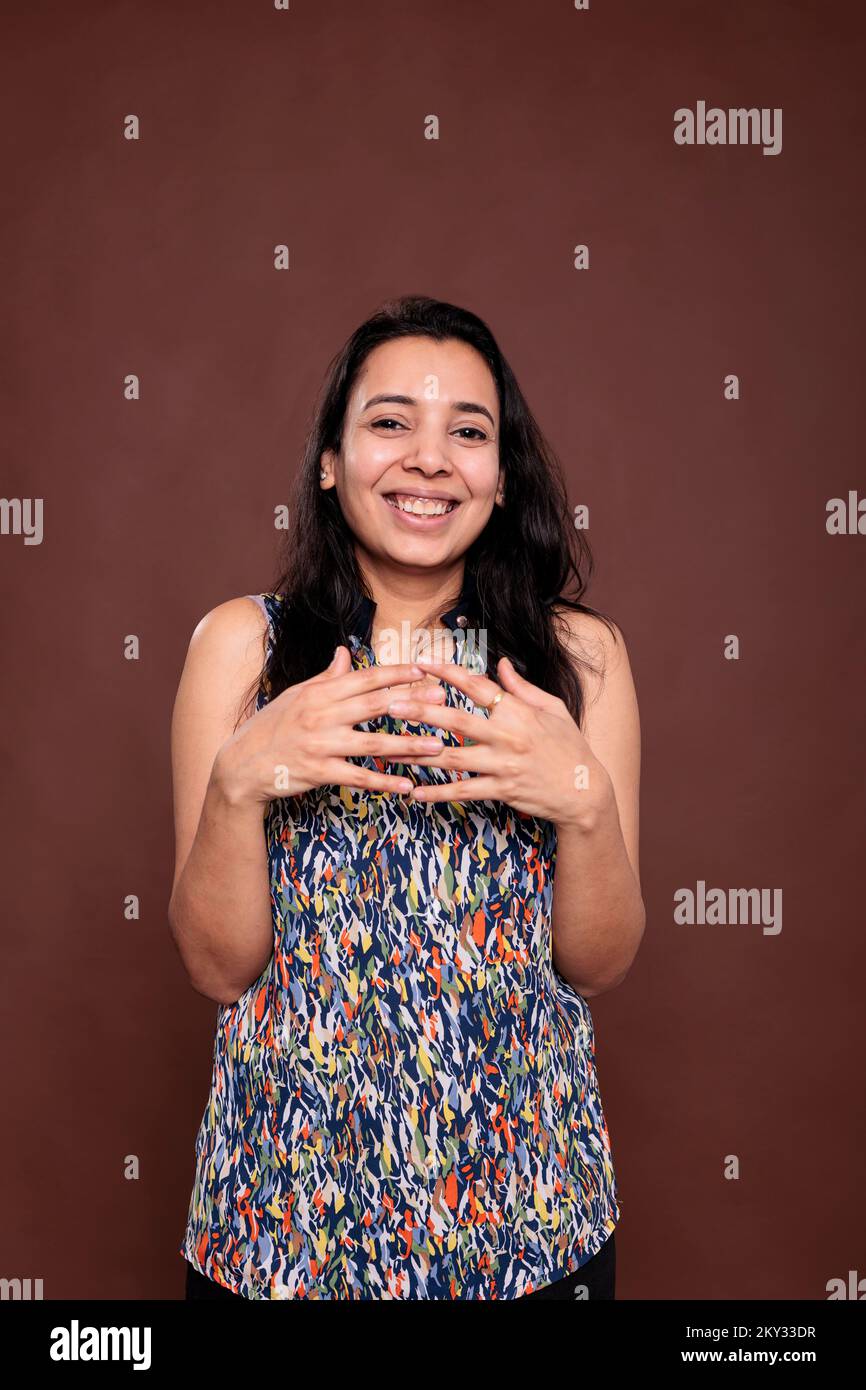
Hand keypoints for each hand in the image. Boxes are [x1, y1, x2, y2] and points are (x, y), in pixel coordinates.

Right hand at [213, 647, 448, 804]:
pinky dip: (384, 782)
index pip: (364, 678)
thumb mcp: (295, 696)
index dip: (396, 674)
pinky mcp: (319, 772)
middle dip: (412, 702)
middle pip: (375, 706)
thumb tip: (344, 653)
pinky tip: (407, 785)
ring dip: (408, 745)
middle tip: (443, 701)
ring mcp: (320, 744)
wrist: (239, 765)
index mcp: (318, 692)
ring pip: (373, 744)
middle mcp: (321, 715)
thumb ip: (325, 677)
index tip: (425, 670)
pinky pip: (358, 777)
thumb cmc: (270, 728)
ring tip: (437, 747)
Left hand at [386, 655, 613, 828]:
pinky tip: (415, 792)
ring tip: (390, 749)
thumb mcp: (552, 708)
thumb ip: (522, 687)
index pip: (477, 685)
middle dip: (421, 711)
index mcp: (518, 711)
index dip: (447, 672)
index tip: (422, 662)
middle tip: (391, 704)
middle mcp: (508, 735)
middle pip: (457, 720)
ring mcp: (504, 764)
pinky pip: (465, 790)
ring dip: (420, 754)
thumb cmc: (569, 746)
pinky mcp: (503, 789)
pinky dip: (439, 792)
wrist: (584, 790)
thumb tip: (500, 663)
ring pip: (454, 757)